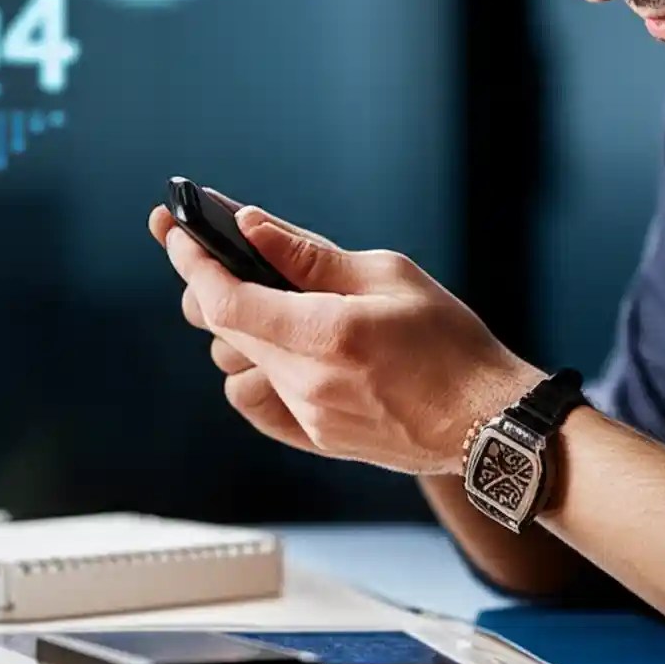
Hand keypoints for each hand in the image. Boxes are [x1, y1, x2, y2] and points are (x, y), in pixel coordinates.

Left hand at [149, 196, 541, 474]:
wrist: (487, 424)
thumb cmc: (452, 345)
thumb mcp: (387, 276)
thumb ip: (310, 254)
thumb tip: (251, 226)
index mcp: (324, 336)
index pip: (225, 299)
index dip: (192, 263)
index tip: (177, 234)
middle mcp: (306, 383)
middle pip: (221, 330)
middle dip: (206, 284)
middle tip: (209, 253)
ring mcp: (306, 416)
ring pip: (235, 365)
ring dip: (237, 328)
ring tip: (269, 301)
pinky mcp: (314, 437)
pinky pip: (258, 399)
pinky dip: (257, 367)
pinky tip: (284, 348)